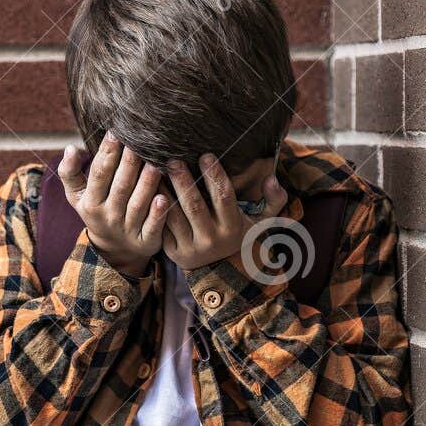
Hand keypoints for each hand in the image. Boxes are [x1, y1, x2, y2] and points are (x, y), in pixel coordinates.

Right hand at [58, 133, 170, 276]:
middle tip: (140, 141)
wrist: (114, 251)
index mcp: (91, 202)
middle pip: (121, 186)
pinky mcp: (146, 241)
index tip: (116, 133)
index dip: (107, 153)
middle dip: (130, 163)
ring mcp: (128, 230)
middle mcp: (109, 216)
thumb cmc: (97, 211)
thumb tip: (70, 148)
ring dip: (146, 184)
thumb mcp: (77, 196)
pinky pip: (152, 226)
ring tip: (155, 163)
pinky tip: (164, 198)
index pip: (99, 174)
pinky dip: (158, 214)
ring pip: (138, 204)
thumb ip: (69, 172)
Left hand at [163, 155, 287, 271]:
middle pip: (194, 205)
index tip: (205, 155)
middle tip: (173, 159)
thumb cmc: (239, 235)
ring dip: (164, 191)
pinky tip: (150, 189)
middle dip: (183, 180)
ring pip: (173, 215)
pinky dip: (155, 207)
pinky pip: (162, 226)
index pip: (223, 197)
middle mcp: (211, 239)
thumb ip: (274, 199)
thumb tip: (272, 178)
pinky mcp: (172, 252)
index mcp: (232, 227)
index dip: (214, 175)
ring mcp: (190, 247)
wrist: (220, 270)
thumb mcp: (261, 222)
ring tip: (155, 170)